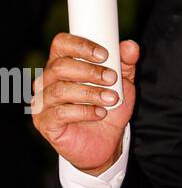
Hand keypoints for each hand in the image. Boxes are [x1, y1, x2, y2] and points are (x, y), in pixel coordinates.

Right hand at [32, 33, 139, 172]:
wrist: (108, 142)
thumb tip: (132, 46)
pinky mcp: (45, 122)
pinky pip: (60, 112)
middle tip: (112, 79)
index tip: (104, 55)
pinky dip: (84, 111)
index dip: (80, 46)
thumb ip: (126, 65)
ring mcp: (43, 102)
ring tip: (111, 99)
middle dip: (90, 71)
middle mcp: (47, 81)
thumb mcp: (123, 85)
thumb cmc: (109, 108)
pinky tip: (100, 113)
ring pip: (60, 89)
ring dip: (90, 93)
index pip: (61, 44)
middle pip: (60, 66)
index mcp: (62, 65)